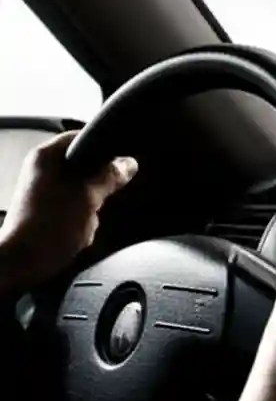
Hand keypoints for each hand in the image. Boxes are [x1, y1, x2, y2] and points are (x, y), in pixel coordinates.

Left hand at [0, 131, 137, 296]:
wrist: (22, 263)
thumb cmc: (46, 228)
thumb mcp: (88, 198)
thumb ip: (110, 177)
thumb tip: (128, 164)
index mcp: (46, 156)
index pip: (84, 137)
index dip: (107, 148)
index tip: (123, 162)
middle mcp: (42, 169)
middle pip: (86, 163)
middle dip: (101, 181)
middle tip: (104, 194)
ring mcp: (44, 190)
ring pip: (83, 187)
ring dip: (94, 201)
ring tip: (89, 215)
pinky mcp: (47, 210)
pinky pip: (76, 204)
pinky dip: (84, 214)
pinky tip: (82, 227)